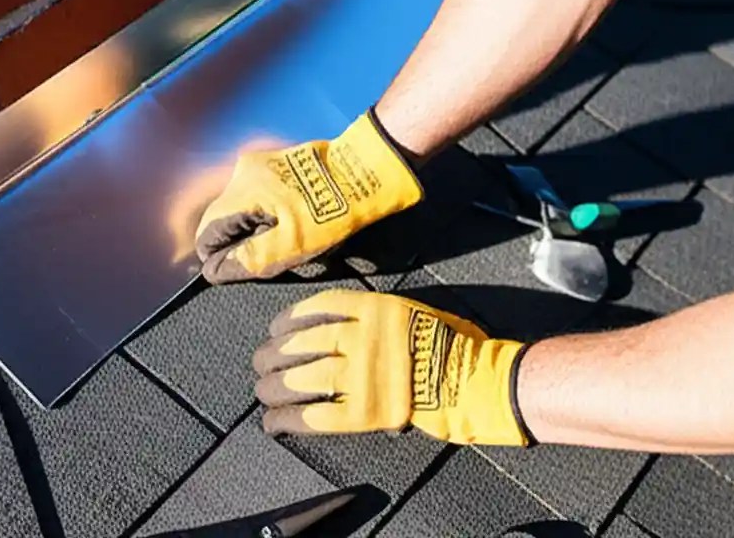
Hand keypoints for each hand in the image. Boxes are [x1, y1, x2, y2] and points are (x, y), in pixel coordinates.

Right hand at [194, 111, 422, 283]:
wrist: (367, 171)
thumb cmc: (334, 211)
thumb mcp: (293, 246)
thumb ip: (249, 259)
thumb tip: (215, 270)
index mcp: (242, 193)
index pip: (206, 233)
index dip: (217, 257)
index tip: (237, 270)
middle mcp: (242, 173)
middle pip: (220, 219)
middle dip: (237, 241)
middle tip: (269, 254)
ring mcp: (258, 163)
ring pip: (238, 206)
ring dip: (251, 226)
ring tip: (283, 236)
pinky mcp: (275, 161)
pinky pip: (255, 193)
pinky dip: (264, 210)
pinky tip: (290, 218)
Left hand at [252, 289, 531, 445]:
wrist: (473, 378)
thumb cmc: (449, 343)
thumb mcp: (409, 309)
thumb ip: (371, 314)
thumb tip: (333, 322)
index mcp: (372, 309)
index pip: (314, 310)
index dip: (288, 321)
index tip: (275, 330)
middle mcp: (361, 338)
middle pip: (299, 346)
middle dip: (272, 357)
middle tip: (260, 364)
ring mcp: (362, 375)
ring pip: (301, 380)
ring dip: (274, 389)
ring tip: (262, 393)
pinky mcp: (365, 411)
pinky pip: (315, 417)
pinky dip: (288, 420)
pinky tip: (273, 424)